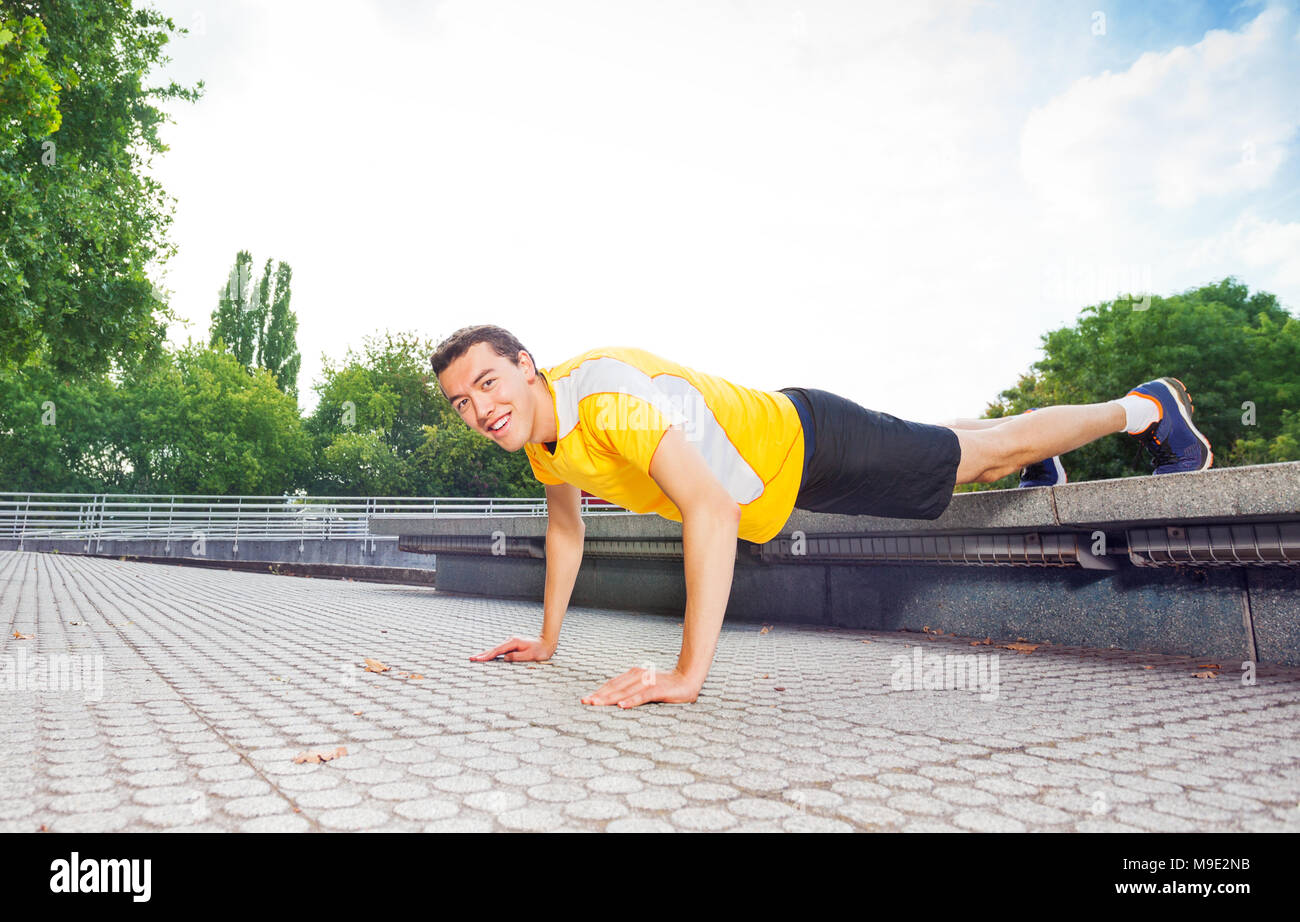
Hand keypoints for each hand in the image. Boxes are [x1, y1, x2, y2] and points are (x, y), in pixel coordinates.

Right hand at [470, 635, 554, 662]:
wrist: (546, 643)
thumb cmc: (540, 651)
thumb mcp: (530, 656)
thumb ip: (516, 657)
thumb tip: (504, 658)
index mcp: (513, 643)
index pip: (497, 651)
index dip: (487, 656)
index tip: (478, 659)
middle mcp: (510, 641)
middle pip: (494, 649)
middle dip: (482, 654)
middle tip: (471, 658)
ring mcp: (511, 642)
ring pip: (496, 650)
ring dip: (486, 654)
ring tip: (476, 658)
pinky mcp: (512, 645)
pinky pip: (500, 651)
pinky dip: (493, 654)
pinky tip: (487, 657)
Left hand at [581, 666, 700, 707]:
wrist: (687, 679)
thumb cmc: (665, 686)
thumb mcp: (645, 686)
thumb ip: (632, 690)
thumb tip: (615, 699)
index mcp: (633, 675)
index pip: (612, 684)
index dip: (598, 692)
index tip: (586, 699)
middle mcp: (638, 676)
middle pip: (615, 688)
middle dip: (599, 696)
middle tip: (585, 702)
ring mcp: (647, 683)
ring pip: (625, 692)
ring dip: (610, 699)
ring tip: (597, 704)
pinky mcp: (657, 690)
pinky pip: (642, 696)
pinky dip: (631, 701)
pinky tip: (622, 706)